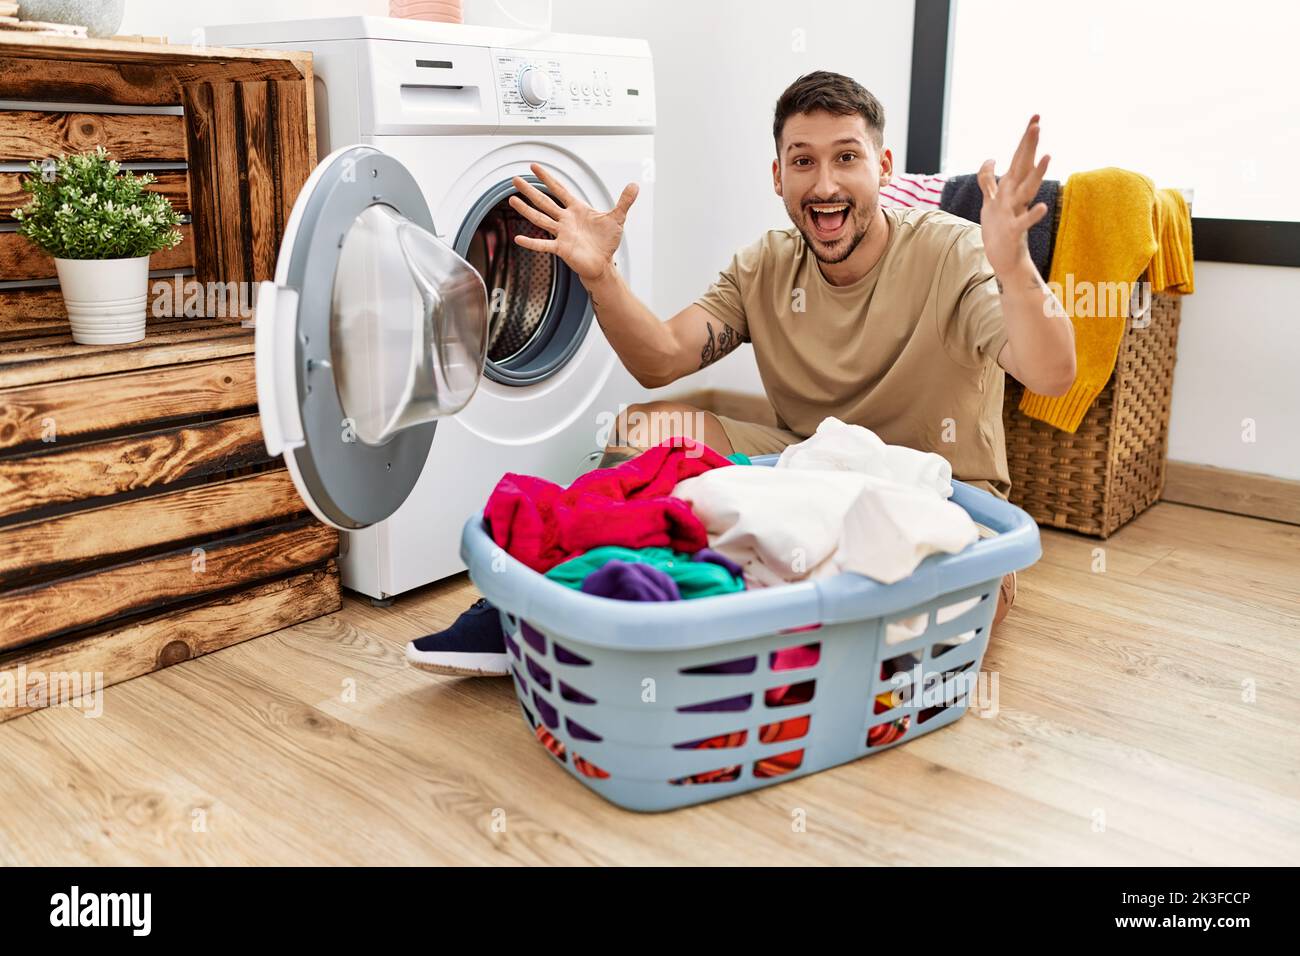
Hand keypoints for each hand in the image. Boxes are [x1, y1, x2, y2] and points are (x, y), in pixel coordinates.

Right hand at [508, 163, 638, 282]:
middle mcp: (566, 220)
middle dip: (530, 190)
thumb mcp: (617, 218)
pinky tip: (519, 239)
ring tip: (512, 200)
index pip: (559, 189)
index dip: (547, 178)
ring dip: (526, 210)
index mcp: (577, 209)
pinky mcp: (561, 248)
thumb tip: (635, 185)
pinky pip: (543, 244)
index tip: (535, 167)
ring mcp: (561, 233)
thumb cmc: (607, 242)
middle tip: (515, 180)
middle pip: (544, 201)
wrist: (603, 264)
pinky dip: (531, 242)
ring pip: (540, 219)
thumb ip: (624, 201)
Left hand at [977, 115, 1050, 276]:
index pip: (1017, 158)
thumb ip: (989, 180)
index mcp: (1010, 188)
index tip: (1036, 115)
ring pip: (1026, 190)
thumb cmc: (999, 229)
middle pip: (1022, 167)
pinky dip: (1033, 215)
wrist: (1005, 259)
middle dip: (1028, 146)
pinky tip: (1043, 207)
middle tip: (1038, 123)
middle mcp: (1015, 197)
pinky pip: (1024, 221)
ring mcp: (1016, 212)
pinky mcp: (1014, 231)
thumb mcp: (990, 200)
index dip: (1024, 139)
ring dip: (1037, 174)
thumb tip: (990, 159)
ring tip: (1048, 156)